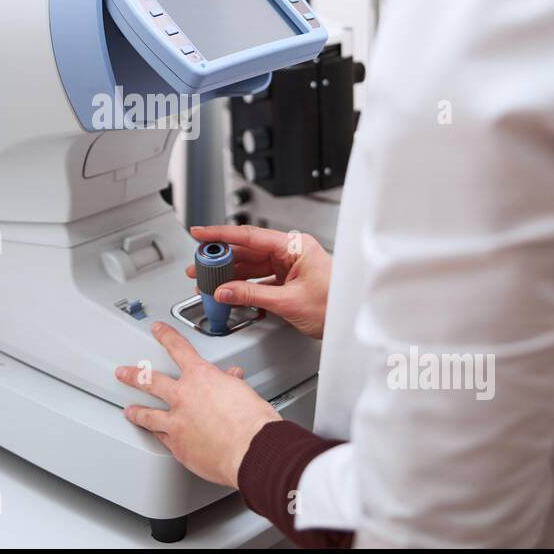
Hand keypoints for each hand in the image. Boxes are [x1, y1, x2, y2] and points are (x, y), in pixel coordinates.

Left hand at [115, 322, 280, 487]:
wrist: (252, 450)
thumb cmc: (253, 422)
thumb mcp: (243, 391)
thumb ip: (231, 383)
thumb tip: (231, 378)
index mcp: (201, 377)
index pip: (178, 348)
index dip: (165, 336)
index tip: (157, 330)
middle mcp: (183, 397)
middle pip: (150, 381)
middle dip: (134, 375)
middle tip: (123, 372)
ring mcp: (177, 423)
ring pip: (148, 415)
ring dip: (137, 412)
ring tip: (129, 411)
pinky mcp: (178, 448)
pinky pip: (162, 439)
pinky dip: (158, 436)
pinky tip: (154, 437)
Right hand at [186, 224, 330, 338]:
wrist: (354, 321)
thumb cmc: (337, 306)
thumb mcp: (288, 302)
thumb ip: (251, 295)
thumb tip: (225, 291)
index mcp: (295, 246)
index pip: (250, 235)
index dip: (221, 235)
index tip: (200, 233)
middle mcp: (292, 252)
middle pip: (248, 250)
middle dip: (222, 259)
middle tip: (199, 265)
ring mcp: (290, 266)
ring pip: (252, 265)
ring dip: (231, 274)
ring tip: (210, 281)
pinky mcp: (289, 280)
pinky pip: (260, 278)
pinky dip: (244, 285)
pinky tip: (231, 291)